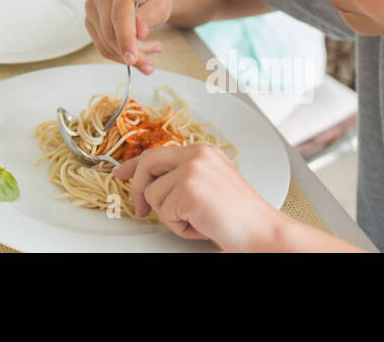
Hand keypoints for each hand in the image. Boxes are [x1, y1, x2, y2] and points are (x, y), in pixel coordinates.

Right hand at [84, 0, 175, 73]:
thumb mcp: (163, 3)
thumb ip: (151, 16)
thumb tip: (139, 31)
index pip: (120, 16)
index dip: (125, 39)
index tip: (132, 58)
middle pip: (110, 33)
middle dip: (133, 51)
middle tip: (154, 54)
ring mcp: (93, 6)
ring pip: (105, 43)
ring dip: (127, 53)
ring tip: (150, 47)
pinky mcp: (90, 19)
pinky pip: (102, 45)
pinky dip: (119, 53)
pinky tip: (136, 47)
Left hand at [112, 144, 284, 250]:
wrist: (263, 232)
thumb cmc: (239, 217)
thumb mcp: (209, 184)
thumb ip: (182, 176)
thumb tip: (149, 185)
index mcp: (202, 151)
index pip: (157, 152)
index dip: (134, 164)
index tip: (120, 172)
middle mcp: (197, 154)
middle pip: (147, 165)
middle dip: (139, 191)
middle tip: (142, 212)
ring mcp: (192, 170)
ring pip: (153, 195)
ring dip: (171, 216)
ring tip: (198, 220)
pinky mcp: (188, 190)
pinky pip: (163, 212)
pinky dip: (179, 227)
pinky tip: (201, 226)